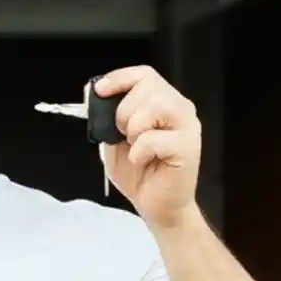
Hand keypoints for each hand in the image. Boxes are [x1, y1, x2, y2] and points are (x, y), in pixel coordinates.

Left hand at [93, 65, 201, 228]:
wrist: (156, 206)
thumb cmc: (139, 173)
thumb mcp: (113, 139)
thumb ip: (105, 116)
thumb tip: (92, 91)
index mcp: (163, 103)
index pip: (144, 74)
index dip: (120, 78)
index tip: (100, 91)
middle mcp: (179, 110)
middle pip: (148, 86)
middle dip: (124, 111)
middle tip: (124, 135)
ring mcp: (187, 128)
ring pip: (156, 105)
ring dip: (134, 128)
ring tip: (135, 146)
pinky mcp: (188, 148)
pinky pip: (154, 139)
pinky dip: (139, 152)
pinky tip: (144, 161)